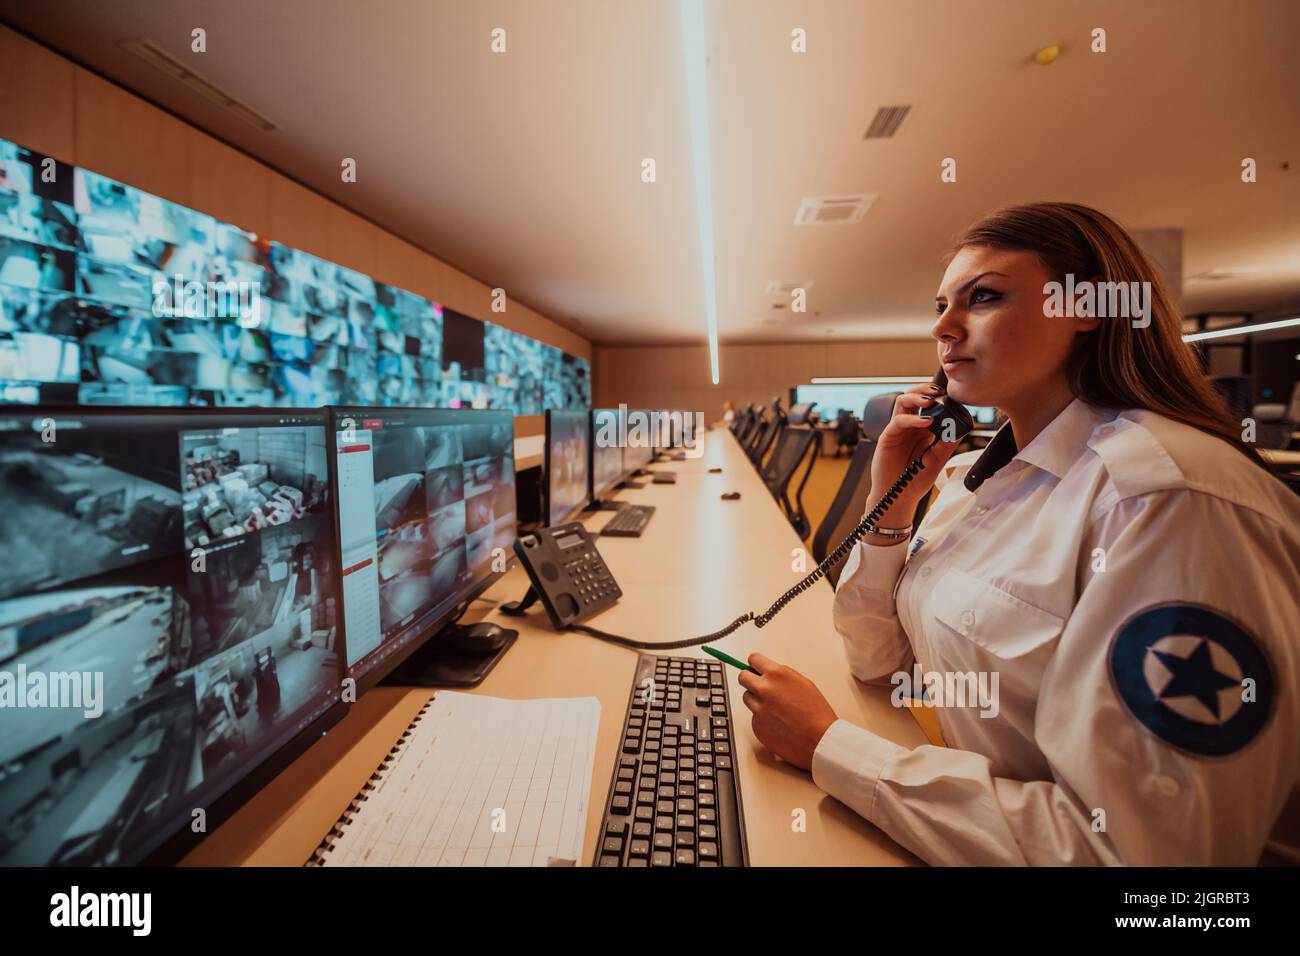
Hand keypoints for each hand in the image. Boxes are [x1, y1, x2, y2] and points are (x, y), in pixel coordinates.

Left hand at [737, 653, 837, 770]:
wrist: (820, 740)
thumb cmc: (816, 712)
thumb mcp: (803, 682)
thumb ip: (782, 675)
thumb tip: (767, 671)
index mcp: (776, 674)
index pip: (753, 659)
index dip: (755, 665)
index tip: (756, 669)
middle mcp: (763, 689)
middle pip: (743, 677)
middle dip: (751, 681)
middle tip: (761, 687)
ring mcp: (758, 708)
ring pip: (747, 698)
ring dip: (757, 701)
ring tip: (777, 709)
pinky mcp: (756, 725)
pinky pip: (754, 717)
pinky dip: (762, 719)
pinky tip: (779, 723)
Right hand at [868, 382, 962, 525]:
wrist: (898, 498)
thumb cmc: (915, 481)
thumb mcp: (938, 460)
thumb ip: (948, 443)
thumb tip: (963, 427)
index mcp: (922, 429)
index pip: (928, 404)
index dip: (938, 396)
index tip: (952, 396)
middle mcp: (909, 426)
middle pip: (913, 396)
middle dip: (926, 389)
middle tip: (940, 391)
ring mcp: (897, 430)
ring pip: (902, 401)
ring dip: (917, 396)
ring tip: (931, 400)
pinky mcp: (887, 437)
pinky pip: (898, 421)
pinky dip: (912, 418)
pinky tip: (925, 421)